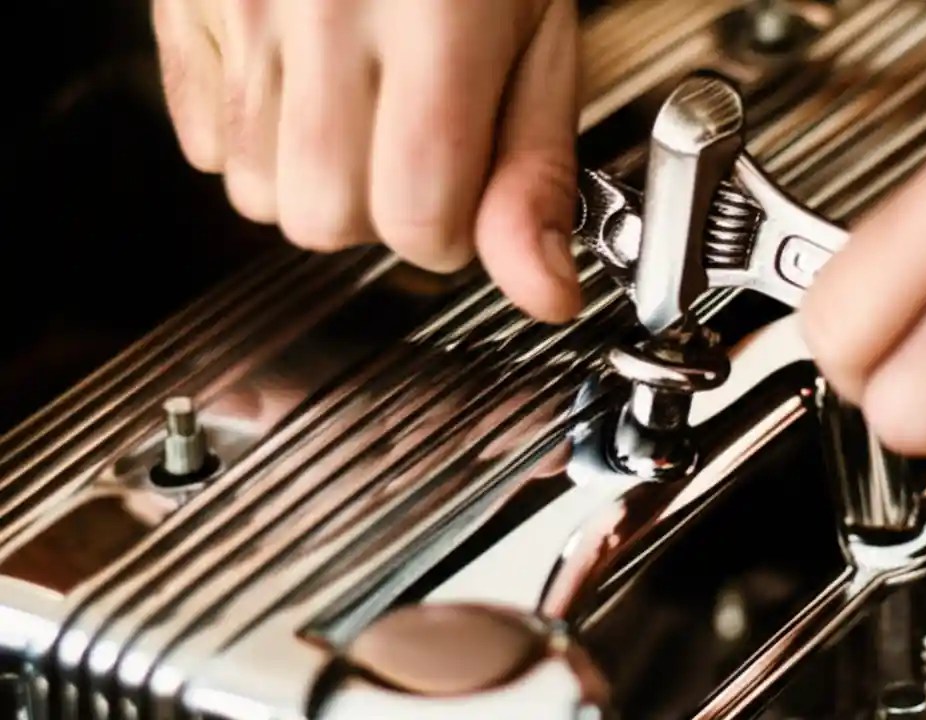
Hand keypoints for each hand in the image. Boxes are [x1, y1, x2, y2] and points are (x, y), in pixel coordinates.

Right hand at [151, 0, 582, 321]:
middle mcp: (326, 10)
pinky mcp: (187, 7)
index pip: (417, 217)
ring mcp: (242, 6)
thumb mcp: (537, 33)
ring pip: (257, 195)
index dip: (449, 229)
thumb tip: (545, 291)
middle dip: (378, 207)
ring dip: (316, 177)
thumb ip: (536, 166)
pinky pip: (202, 142)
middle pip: (324, 219)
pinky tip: (301, 83)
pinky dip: (254, 140)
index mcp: (436, 20)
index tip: (464, 190)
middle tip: (411, 139)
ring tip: (356, 102)